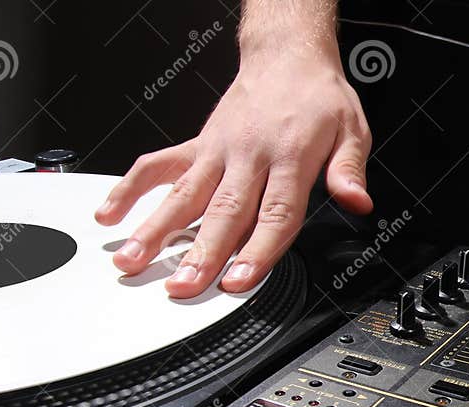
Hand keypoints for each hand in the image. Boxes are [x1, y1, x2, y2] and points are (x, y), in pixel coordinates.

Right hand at [95, 41, 371, 297]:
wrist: (286, 58)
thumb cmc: (319, 98)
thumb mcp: (352, 131)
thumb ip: (349, 171)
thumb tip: (359, 204)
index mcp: (290, 157)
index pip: (274, 213)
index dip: (257, 251)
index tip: (238, 281)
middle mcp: (249, 156)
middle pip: (224, 212)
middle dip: (201, 254)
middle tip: (182, 287)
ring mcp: (217, 152)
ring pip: (184, 195)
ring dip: (155, 231)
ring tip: (132, 261)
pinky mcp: (198, 146)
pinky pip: (158, 165)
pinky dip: (130, 188)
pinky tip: (109, 215)